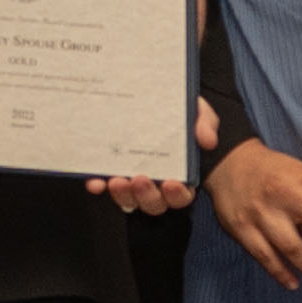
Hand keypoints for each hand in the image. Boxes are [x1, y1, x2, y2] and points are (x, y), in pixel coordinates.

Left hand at [88, 98, 218, 217]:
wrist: (156, 99)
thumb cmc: (180, 113)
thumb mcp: (198, 113)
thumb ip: (205, 124)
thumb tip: (207, 140)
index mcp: (181, 175)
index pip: (182, 195)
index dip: (177, 194)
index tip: (170, 183)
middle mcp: (157, 184)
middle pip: (154, 203)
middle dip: (145, 195)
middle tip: (138, 179)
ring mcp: (133, 181)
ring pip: (129, 200)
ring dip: (122, 195)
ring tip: (115, 180)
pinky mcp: (112, 172)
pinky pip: (105, 185)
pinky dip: (99, 185)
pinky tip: (95, 180)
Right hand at [203, 142, 301, 290]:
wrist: (228, 165)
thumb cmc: (273, 172)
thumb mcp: (300, 175)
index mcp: (298, 179)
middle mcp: (280, 195)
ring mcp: (260, 215)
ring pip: (290, 245)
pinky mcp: (242, 231)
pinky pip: (264, 256)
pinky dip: (280, 272)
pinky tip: (293, 284)